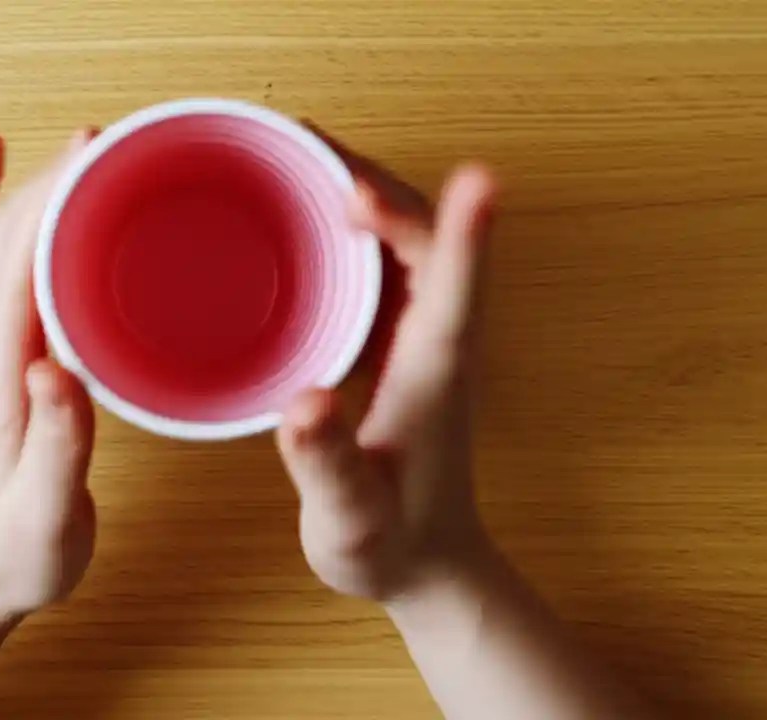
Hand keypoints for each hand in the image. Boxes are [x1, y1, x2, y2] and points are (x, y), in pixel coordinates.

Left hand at [0, 128, 98, 616]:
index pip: (19, 258)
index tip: (105, 152)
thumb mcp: (45, 513)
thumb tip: (54, 368)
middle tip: (117, 139)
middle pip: (7, 236)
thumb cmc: (17, 550)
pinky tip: (0, 190)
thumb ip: (57, 444)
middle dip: (57, 177)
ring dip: (29, 187)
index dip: (57, 196)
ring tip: (77, 144)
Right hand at [276, 136, 498, 603]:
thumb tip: (302, 403)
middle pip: (421, 234)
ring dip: (358, 188)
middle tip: (299, 140)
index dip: (459, 231)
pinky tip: (307, 216)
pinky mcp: (401, 342)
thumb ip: (327, 464)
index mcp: (434, 371)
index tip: (472, 177)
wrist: (428, 566)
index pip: (455, 287)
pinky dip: (349, 224)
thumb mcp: (348, 518)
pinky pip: (383, 262)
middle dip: (368, 179)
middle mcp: (438, 339)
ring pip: (404, 238)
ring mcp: (423, 336)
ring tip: (295, 153)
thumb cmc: (391, 545)